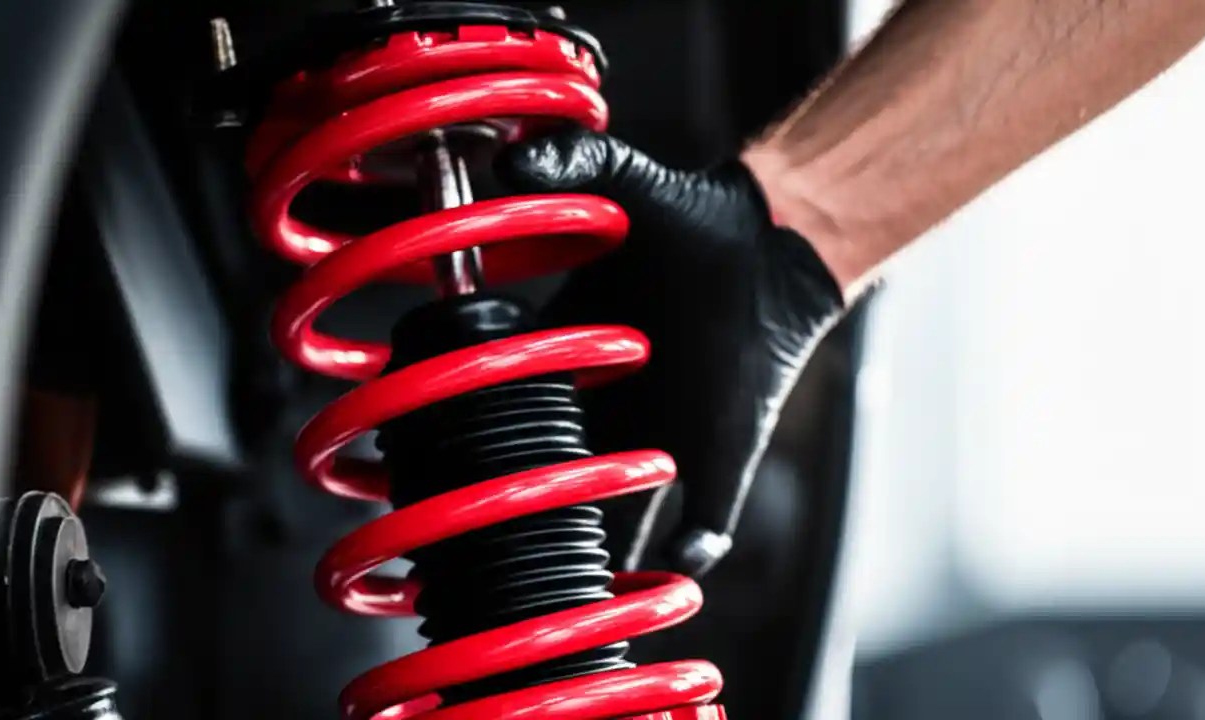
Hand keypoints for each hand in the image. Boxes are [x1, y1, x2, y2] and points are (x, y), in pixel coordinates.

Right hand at [495, 129, 845, 577]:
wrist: (771, 245)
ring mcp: (657, 444)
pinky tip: (668, 574)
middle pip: (545, 492)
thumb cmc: (692, 219)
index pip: (497, 428)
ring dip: (590, 567)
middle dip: (515, 528)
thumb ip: (572, 163)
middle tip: (478, 568)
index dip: (464, 460)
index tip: (433, 488)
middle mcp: (601, 416)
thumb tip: (511, 158)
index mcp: (560, 369)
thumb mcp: (624, 181)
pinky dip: (685, 561)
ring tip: (557, 601)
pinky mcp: (717, 462)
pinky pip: (699, 531)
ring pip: (613, 528)